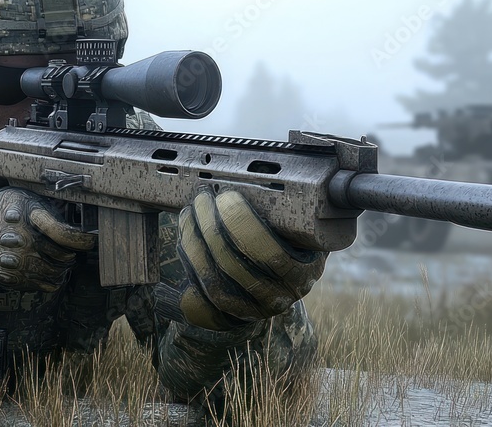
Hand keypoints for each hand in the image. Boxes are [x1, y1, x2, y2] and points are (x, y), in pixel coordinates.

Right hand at [0, 188, 95, 291]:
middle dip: (71, 255)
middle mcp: (18, 239)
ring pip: (53, 272)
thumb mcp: (23, 200)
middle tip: (72, 252)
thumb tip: (79, 220)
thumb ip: (48, 210)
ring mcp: (12, 260)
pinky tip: (52, 274)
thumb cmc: (4, 212)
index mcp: (24, 215)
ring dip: (63, 270)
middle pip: (61, 255)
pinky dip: (51, 281)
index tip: (91, 240)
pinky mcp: (9, 277)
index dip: (82, 240)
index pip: (62, 233)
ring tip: (63, 264)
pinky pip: (40, 285)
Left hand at [176, 188, 325, 330]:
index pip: (270, 253)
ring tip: (190, 213)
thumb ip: (287, 209)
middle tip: (201, 199)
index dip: (242, 223)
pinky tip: (186, 240)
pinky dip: (192, 267)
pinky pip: (205, 299)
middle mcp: (283, 295)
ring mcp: (258, 310)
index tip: (226, 196)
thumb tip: (252, 175)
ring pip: (216, 283)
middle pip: (236, 265)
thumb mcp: (302, 226)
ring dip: (195, 244)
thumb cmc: (292, 240)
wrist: (286, 280)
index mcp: (305, 270)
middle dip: (211, 227)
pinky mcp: (235, 317)